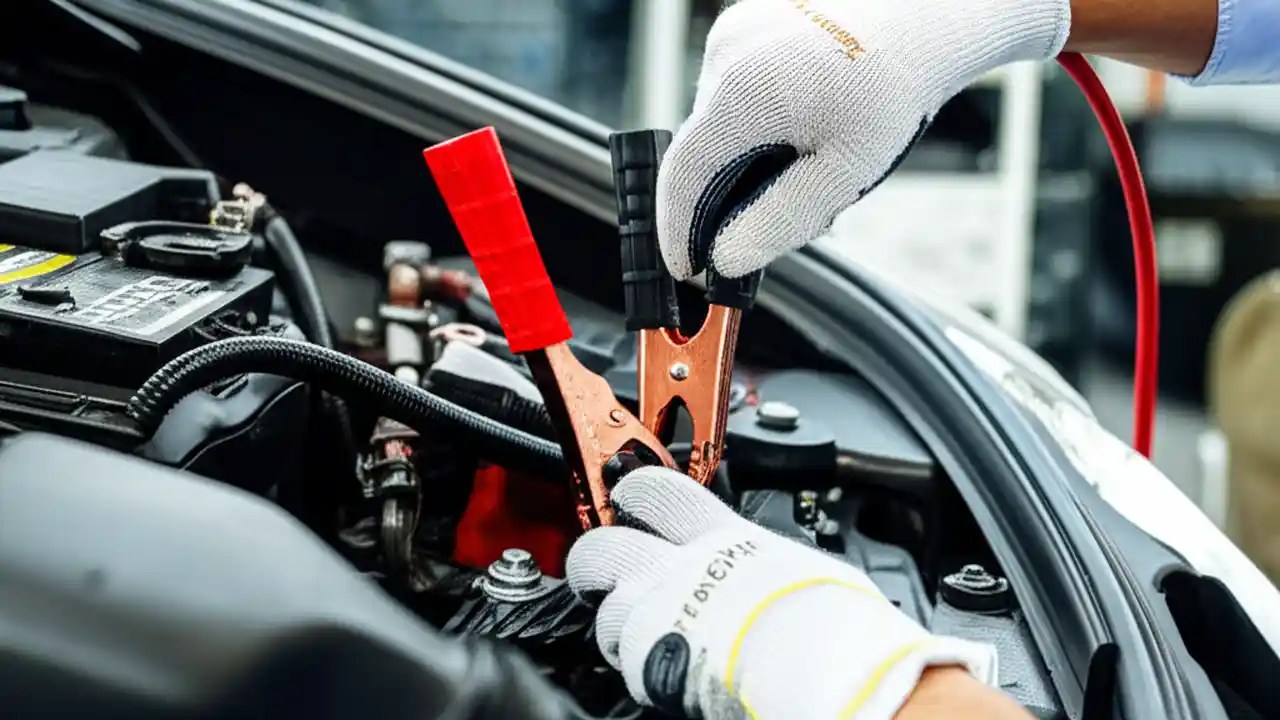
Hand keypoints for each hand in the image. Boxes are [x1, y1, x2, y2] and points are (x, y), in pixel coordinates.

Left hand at [566, 468, 998, 718]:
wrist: (821, 668)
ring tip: (638, 634)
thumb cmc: (834, 624)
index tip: (629, 497)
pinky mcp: (647, 659)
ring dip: (614, 620)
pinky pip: (621, 657)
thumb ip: (765, 563)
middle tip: (603, 571)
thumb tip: (775, 570)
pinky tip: (657, 669)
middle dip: (596, 557)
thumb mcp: (806, 569)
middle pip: (603, 544)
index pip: (657, 490)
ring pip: (604, 605)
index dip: (635, 492)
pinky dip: (632, 663)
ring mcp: (657, 612)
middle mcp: (680, 567)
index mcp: (723, 537)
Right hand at [656, 0, 1069, 279]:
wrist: (928, 15)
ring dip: (746, 160)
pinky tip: (806, 131)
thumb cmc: (897, 87)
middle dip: (725, 200)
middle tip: (767, 230)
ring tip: (810, 170)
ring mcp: (734, 35)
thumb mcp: (844, 173)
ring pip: (719, 123)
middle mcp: (725, 54)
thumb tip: (726, 260)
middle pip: (701, 151)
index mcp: (742, 92)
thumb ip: (779, 221)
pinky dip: (756, 125)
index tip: (686, 269)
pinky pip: (734, 92)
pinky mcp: (746, 26)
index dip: (676, 231)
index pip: (683, 176)